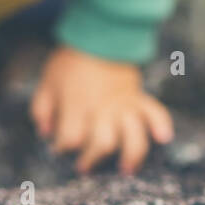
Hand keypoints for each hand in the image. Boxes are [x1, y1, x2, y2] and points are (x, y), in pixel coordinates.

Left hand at [29, 45, 173, 173]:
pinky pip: (155, 111)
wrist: (98, 34)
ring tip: (125, 170)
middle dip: (92, 160)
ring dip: (131, 156)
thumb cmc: (69, 61)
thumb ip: (42, 109)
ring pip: (132, 136)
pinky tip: (163, 138)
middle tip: (84, 167)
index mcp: (76, 105)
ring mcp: (123, 104)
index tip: (58, 148)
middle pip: (102, 144)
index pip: (70, 140)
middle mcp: (102, 109)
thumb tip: (44, 132)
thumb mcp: (46, 82)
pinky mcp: (138, 96)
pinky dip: (161, 125)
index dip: (61, 148)